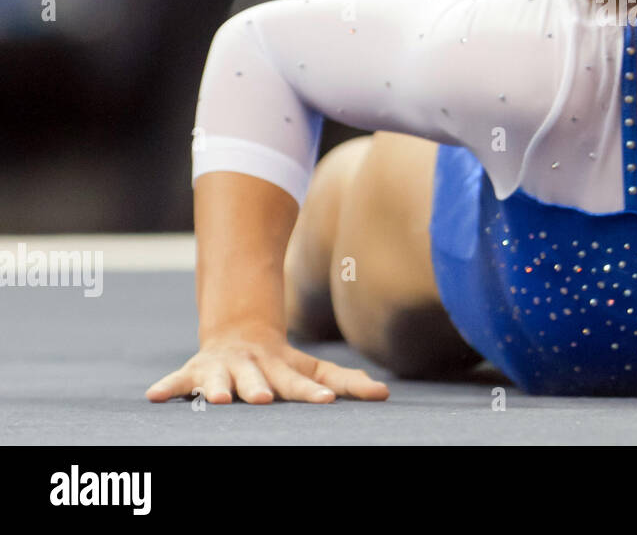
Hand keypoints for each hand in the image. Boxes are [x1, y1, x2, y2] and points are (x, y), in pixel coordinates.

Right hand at [146, 322, 389, 403]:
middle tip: (264, 400)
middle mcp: (252, 366)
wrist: (239, 332)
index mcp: (281, 368)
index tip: (327, 402)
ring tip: (216, 398)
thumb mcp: (312, 368)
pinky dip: (168, 387)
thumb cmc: (281, 363)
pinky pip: (178, 380)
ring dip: (216, 387)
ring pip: (219, 377)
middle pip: (257, 379)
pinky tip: (153, 397)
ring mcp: (222, 367)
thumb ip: (346, 382)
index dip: (313, 392)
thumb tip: (386, 394)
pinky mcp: (195, 371)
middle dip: (258, 389)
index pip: (300, 383)